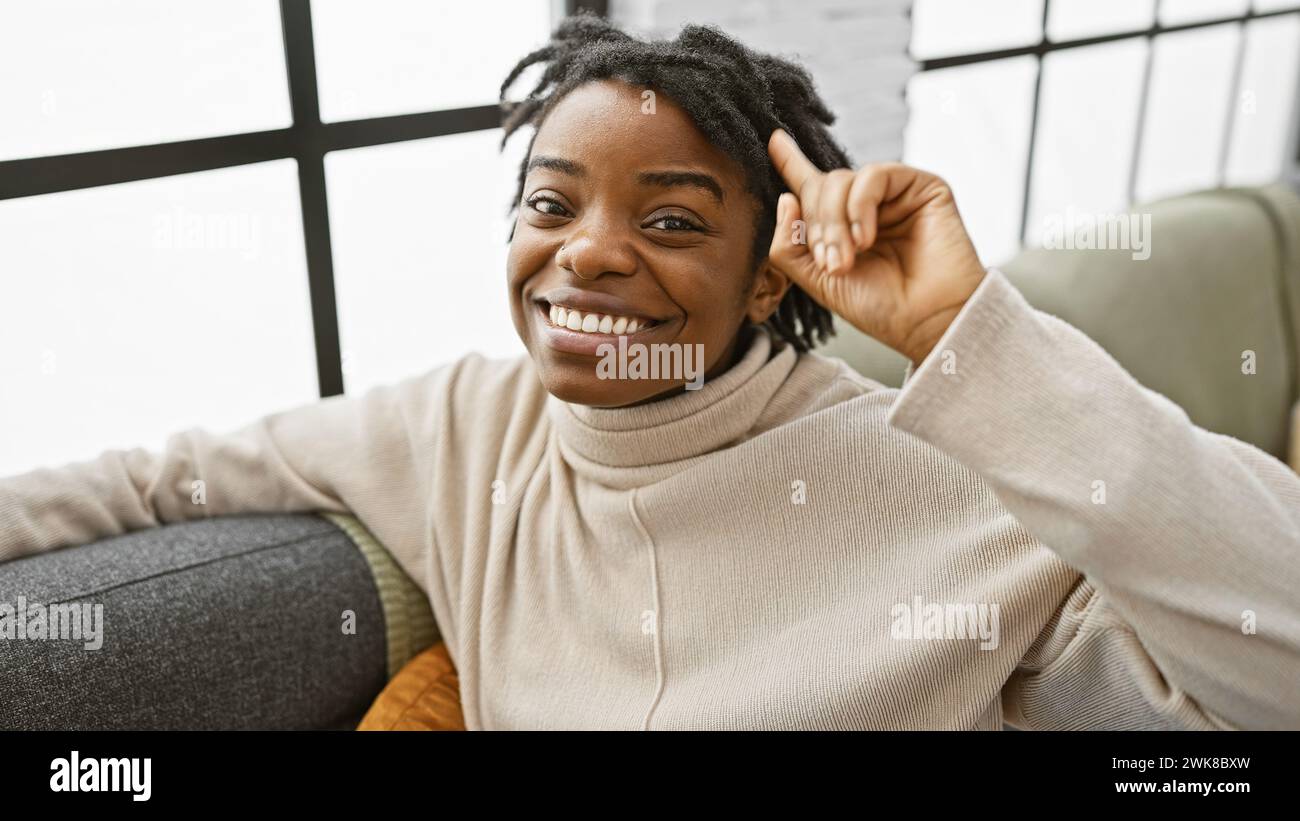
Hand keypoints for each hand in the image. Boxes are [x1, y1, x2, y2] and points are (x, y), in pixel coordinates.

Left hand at [766, 128, 987, 363]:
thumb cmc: (878, 306)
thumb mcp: (818, 281)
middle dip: (816, 225)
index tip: (773, 140)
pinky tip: (866, 238)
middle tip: (830, 263)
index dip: (791, 162)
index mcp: (842, 225)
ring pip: (840, 180)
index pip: (812, 187)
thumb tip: (785, 198)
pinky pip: (873, 176)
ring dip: (834, 222)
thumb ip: (789, 246)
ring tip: (847, 260)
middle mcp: (866, 205)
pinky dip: (860, 207)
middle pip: (820, 186)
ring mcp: (893, 194)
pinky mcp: (921, 186)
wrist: (926, 321)